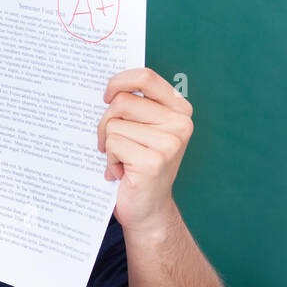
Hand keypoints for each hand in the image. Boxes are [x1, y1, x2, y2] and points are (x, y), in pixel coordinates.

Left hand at [96, 68, 193, 231]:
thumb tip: (107, 86)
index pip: (145, 77)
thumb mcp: (144, 129)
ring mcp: (169, 142)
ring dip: (108, 145)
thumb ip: (135, 105)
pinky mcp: (153, 160)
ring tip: (122, 160)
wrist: (148, 209)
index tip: (107, 96)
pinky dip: (110, 160)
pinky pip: (113, 145)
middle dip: (106, 122)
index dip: (119, 81)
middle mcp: (180, 123)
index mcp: (180, 110)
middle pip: (122, 101)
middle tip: (110, 143)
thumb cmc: (140, 164)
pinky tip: (122, 173)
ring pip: (114, 123)